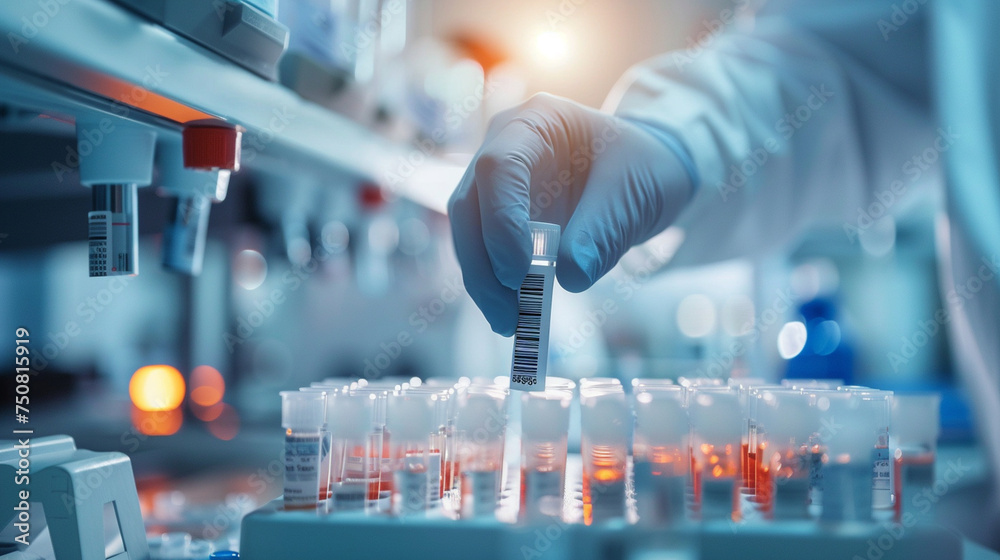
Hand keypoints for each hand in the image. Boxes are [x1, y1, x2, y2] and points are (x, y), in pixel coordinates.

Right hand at [448, 93, 694, 335]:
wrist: (647, 172)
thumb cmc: (643, 167)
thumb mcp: (634, 193)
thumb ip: (602, 232)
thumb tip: (569, 278)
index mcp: (535, 122)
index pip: (498, 167)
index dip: (501, 221)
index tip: (519, 272)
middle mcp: (503, 147)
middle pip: (469, 205)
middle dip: (483, 264)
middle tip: (507, 312)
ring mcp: (497, 184)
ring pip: (468, 233)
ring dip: (484, 282)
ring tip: (510, 322)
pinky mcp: (499, 217)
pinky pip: (484, 252)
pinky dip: (495, 285)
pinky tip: (512, 315)